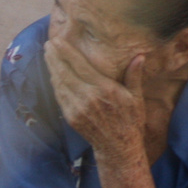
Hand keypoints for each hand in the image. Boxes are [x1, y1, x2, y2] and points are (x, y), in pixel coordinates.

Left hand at [44, 36, 145, 163]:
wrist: (118, 147)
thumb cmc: (130, 120)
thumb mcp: (136, 97)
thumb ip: (134, 75)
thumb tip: (140, 56)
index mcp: (104, 89)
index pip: (80, 65)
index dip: (67, 52)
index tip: (58, 40)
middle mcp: (88, 98)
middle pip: (65, 72)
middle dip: (55, 57)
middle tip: (48, 43)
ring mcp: (77, 109)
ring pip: (59, 83)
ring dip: (52, 68)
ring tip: (48, 54)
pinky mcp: (71, 117)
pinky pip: (59, 96)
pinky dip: (54, 83)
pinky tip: (53, 73)